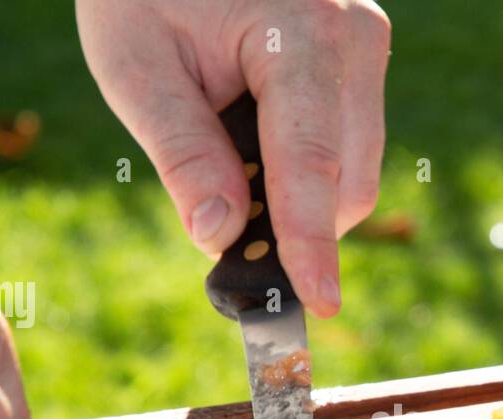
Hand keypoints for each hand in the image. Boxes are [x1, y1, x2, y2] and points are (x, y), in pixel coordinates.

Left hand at [76, 0, 390, 316]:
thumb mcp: (135, 63)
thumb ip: (181, 151)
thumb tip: (220, 234)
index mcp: (301, 33)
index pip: (311, 163)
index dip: (310, 242)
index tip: (317, 301)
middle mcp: (353, 37)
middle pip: (348, 182)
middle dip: (296, 227)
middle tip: (219, 232)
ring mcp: (366, 45)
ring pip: (355, 171)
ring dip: (297, 198)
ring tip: (226, 160)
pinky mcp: (362, 57)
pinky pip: (348, 143)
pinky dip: (305, 170)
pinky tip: (252, 139)